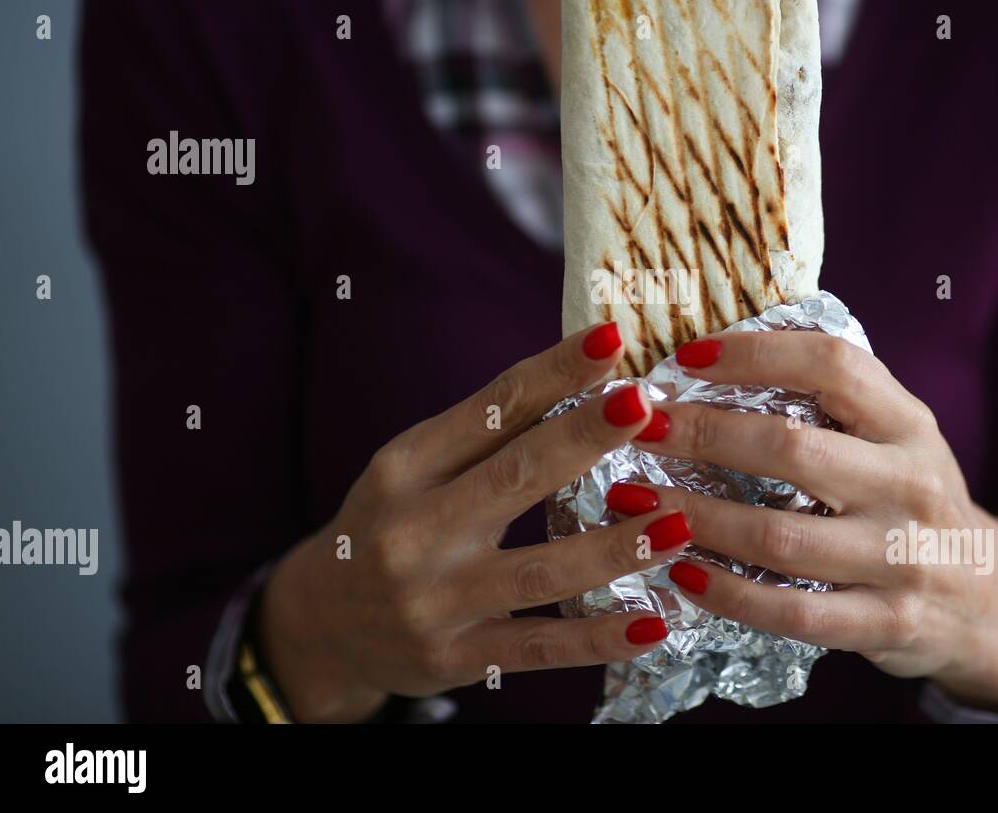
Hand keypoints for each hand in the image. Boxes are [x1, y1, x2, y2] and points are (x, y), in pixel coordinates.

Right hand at [257, 323, 689, 721]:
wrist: (320, 625)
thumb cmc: (389, 525)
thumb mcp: (416, 468)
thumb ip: (489, 431)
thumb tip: (584, 371)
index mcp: (406, 466)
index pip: (491, 409)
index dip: (554, 372)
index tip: (612, 339)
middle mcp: (414, 529)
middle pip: (513, 476)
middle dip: (583, 438)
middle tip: (645, 405)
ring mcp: (434, 600)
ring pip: (538, 571)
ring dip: (614, 547)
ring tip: (677, 521)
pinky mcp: (455, 658)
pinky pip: (539, 647)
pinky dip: (598, 638)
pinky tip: (653, 623)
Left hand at [620, 331, 997, 713]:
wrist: (988, 600)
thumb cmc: (911, 500)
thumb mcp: (896, 437)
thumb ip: (834, 399)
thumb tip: (717, 351)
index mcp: (909, 424)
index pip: (832, 364)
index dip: (754, 353)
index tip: (685, 356)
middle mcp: (909, 485)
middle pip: (790, 448)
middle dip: (702, 433)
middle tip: (639, 428)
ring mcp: (901, 559)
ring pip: (778, 537)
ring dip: (695, 516)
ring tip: (633, 500)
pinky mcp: (886, 623)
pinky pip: (792, 614)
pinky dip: (728, 595)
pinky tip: (680, 573)